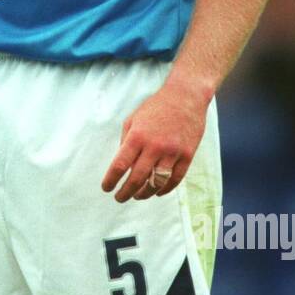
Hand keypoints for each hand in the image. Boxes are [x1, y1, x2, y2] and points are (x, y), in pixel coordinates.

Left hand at [101, 77, 210, 201]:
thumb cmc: (156, 107)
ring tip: (138, 196)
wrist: (186, 97)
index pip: (120, 165)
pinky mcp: (187, 155)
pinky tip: (157, 192)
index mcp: (137, 136)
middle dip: (126, 192)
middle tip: (120, 198)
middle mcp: (154, 146)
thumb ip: (126, 141)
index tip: (106, 188)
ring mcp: (172, 152)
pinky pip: (175, 179)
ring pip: (156, 183)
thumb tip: (122, 165)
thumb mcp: (133, 119)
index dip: (111, 180)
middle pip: (137, 179)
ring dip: (145, 194)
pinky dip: (165, 189)